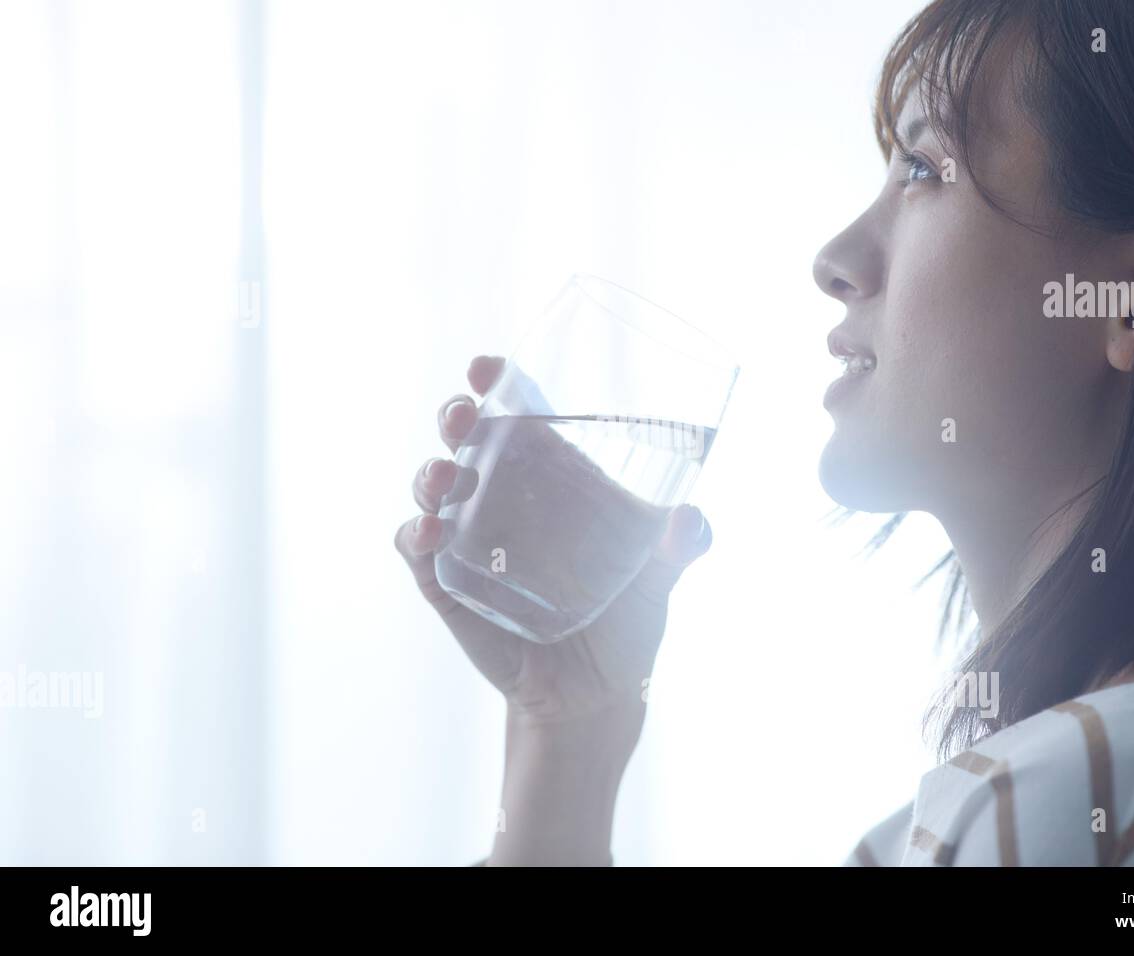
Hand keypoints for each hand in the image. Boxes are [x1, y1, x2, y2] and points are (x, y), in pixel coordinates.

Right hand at [395, 355, 712, 730]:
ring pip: (433, 488)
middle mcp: (507, 499)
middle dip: (455, 418)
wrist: (597, 696)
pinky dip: (415, 537)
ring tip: (445, 476)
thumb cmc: (630, 623)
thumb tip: (694, 519)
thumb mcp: (660, 580)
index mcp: (555, 480)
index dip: (498, 385)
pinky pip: (418, 552)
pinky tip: (428, 533)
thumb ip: (678, 547)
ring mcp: (472, 540)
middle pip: (467, 440)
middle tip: (461, 416)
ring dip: (430, 474)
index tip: (487, 367)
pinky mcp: (450, 585)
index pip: (520, 417)